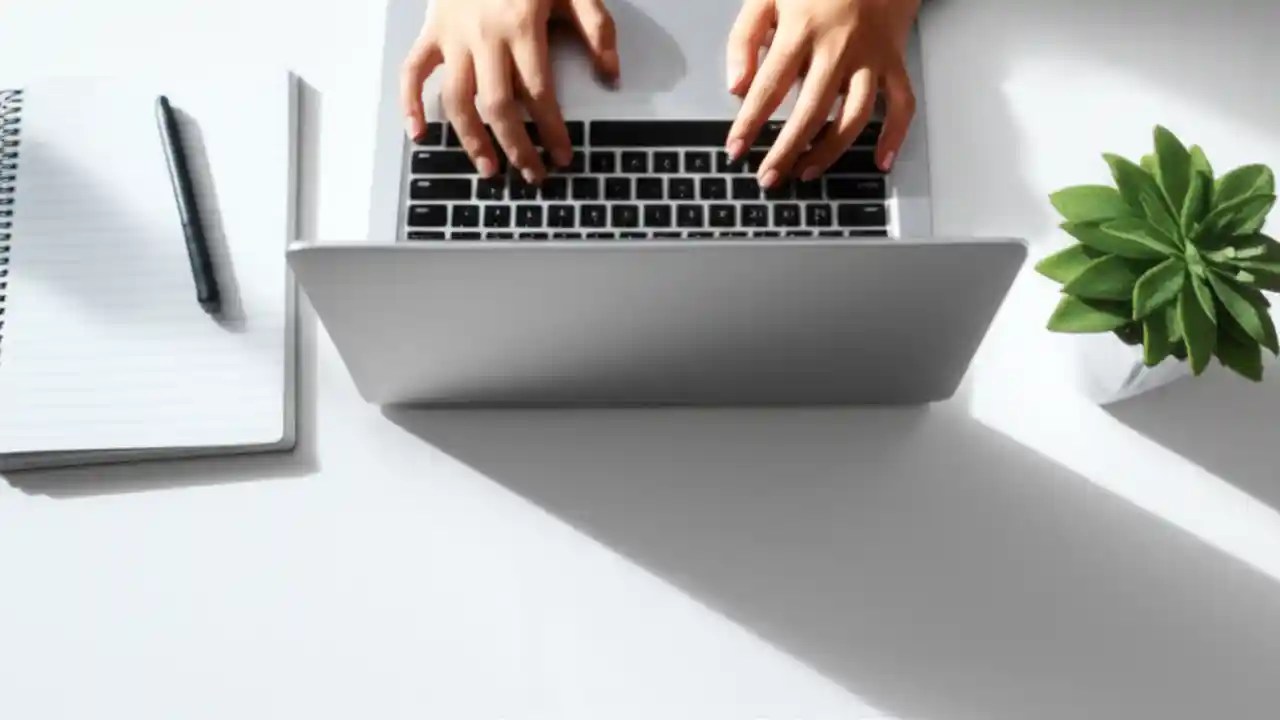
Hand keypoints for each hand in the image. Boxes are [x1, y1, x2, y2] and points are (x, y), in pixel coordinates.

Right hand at [401, 0, 619, 182]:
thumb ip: (598, 30)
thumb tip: (611, 75)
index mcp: (522, 26)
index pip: (539, 94)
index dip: (553, 131)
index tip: (564, 156)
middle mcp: (484, 36)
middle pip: (498, 107)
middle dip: (517, 148)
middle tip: (532, 175)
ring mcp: (453, 35)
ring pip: (457, 100)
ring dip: (471, 141)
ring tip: (489, 168)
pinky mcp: (432, 31)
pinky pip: (412, 72)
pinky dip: (410, 104)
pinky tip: (418, 134)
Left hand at [726, 0, 919, 186]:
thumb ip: (745, 39)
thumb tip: (737, 88)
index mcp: (801, 29)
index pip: (769, 87)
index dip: (749, 123)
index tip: (735, 150)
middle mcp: (838, 47)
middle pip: (811, 111)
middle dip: (786, 151)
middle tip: (769, 178)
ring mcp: (869, 57)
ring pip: (855, 116)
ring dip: (830, 151)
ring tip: (807, 172)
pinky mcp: (893, 61)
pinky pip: (901, 103)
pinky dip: (895, 136)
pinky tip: (879, 161)